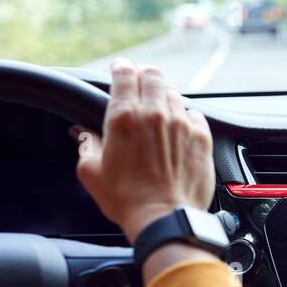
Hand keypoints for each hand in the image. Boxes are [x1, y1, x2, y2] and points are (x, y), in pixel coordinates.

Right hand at [73, 60, 214, 242]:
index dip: (121, 68)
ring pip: (173, 94)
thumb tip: (85, 135)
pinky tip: (179, 127)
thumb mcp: (91, 173)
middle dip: (144, 75)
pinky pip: (194, 114)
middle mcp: (155, 114)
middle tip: (140, 81)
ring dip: (164, 97)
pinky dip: (186, 116)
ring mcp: (181, 123)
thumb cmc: (126, 199)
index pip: (124, 74)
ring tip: (159, 109)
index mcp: (124, 117)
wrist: (165, 218)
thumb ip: (87, 145)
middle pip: (152, 75)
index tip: (120, 69)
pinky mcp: (201, 137)